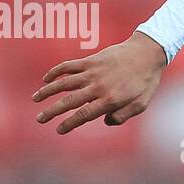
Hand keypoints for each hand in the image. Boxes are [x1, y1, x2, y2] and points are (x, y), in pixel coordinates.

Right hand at [33, 31, 167, 133]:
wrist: (147, 53)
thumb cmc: (146, 82)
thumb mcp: (141, 104)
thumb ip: (123, 116)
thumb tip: (105, 121)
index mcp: (110, 100)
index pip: (84, 115)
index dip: (69, 124)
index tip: (58, 130)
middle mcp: (98, 87)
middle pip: (69, 101)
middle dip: (52, 111)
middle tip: (40, 119)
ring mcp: (92, 72)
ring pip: (64, 83)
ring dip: (47, 91)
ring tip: (35, 99)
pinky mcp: (91, 60)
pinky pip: (68, 66)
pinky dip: (55, 72)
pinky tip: (46, 79)